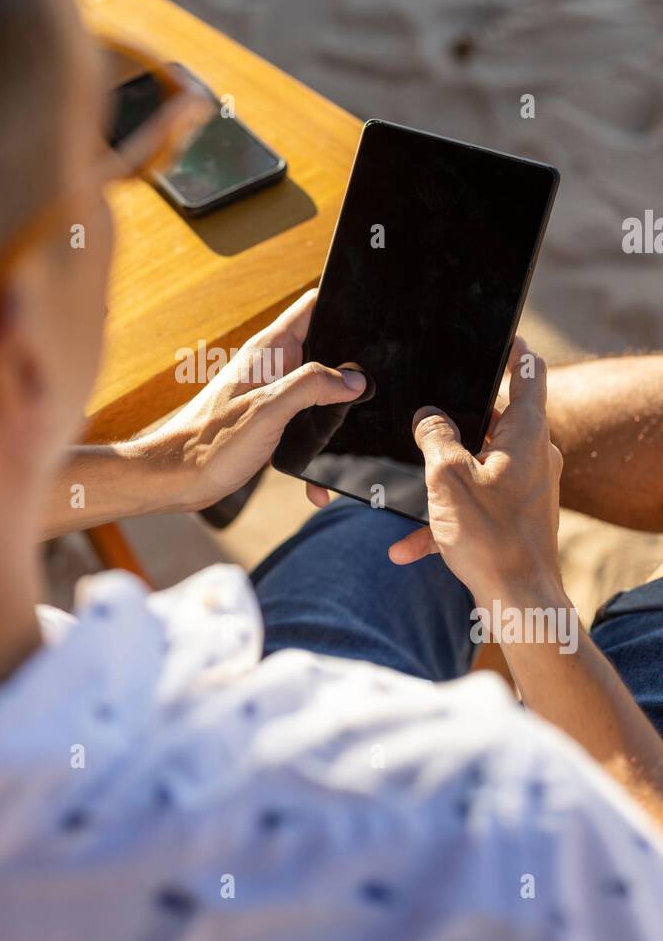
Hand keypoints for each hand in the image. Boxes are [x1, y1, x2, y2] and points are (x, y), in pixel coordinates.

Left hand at [142, 290, 366, 512]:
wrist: (176, 479)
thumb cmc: (210, 442)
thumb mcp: (268, 409)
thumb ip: (311, 386)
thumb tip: (354, 380)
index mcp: (269, 351)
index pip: (312, 307)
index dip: (343, 304)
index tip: (374, 319)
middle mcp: (272, 367)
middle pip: (326, 352)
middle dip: (352, 370)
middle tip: (376, 392)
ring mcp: (272, 394)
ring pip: (319, 392)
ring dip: (335, 416)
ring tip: (352, 442)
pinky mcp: (270, 422)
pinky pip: (304, 426)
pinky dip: (314, 451)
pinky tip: (318, 483)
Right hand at [388, 337, 563, 602]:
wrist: (519, 603)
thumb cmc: (490, 537)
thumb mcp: (447, 477)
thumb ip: (434, 437)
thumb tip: (428, 418)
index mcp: (526, 432)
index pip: (528, 372)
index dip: (512, 350)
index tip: (495, 337)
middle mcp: (534, 454)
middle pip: (496, 419)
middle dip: (456, 420)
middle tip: (425, 415)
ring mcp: (528, 487)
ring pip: (479, 466)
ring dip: (442, 479)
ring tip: (409, 485)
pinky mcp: (518, 518)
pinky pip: (476, 507)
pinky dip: (445, 520)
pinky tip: (406, 548)